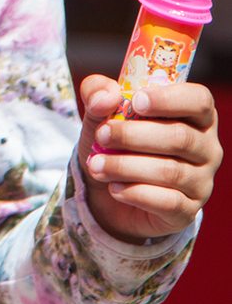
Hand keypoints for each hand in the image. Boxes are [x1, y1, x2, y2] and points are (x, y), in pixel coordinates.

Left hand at [78, 74, 221, 242]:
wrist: (105, 192)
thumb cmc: (115, 143)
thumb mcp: (99, 113)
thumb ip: (97, 92)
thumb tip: (107, 96)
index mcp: (195, 115)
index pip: (199, 100)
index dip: (170, 99)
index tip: (135, 101)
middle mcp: (207, 148)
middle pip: (180, 137)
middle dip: (134, 135)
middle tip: (102, 136)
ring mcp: (201, 182)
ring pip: (171, 172)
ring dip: (126, 166)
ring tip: (96, 165)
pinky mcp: (188, 211)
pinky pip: (168, 202)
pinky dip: (135, 193)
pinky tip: (114, 188)